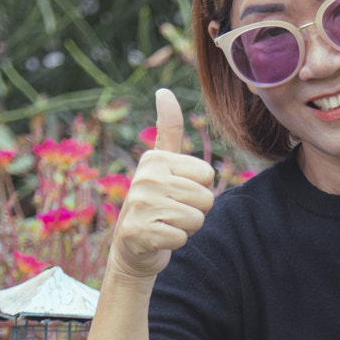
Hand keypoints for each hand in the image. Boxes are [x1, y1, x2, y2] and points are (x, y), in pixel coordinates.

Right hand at [108, 87, 215, 280]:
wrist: (131, 248)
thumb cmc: (155, 204)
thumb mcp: (162, 165)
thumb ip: (168, 130)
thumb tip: (164, 91)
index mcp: (155, 158)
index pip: (208, 175)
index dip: (199, 190)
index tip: (176, 193)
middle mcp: (145, 177)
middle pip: (205, 198)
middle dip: (195, 212)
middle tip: (172, 213)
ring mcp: (140, 204)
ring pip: (196, 219)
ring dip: (186, 228)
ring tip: (166, 224)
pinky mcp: (139, 232)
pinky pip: (182, 238)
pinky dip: (175, 243)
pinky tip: (158, 238)